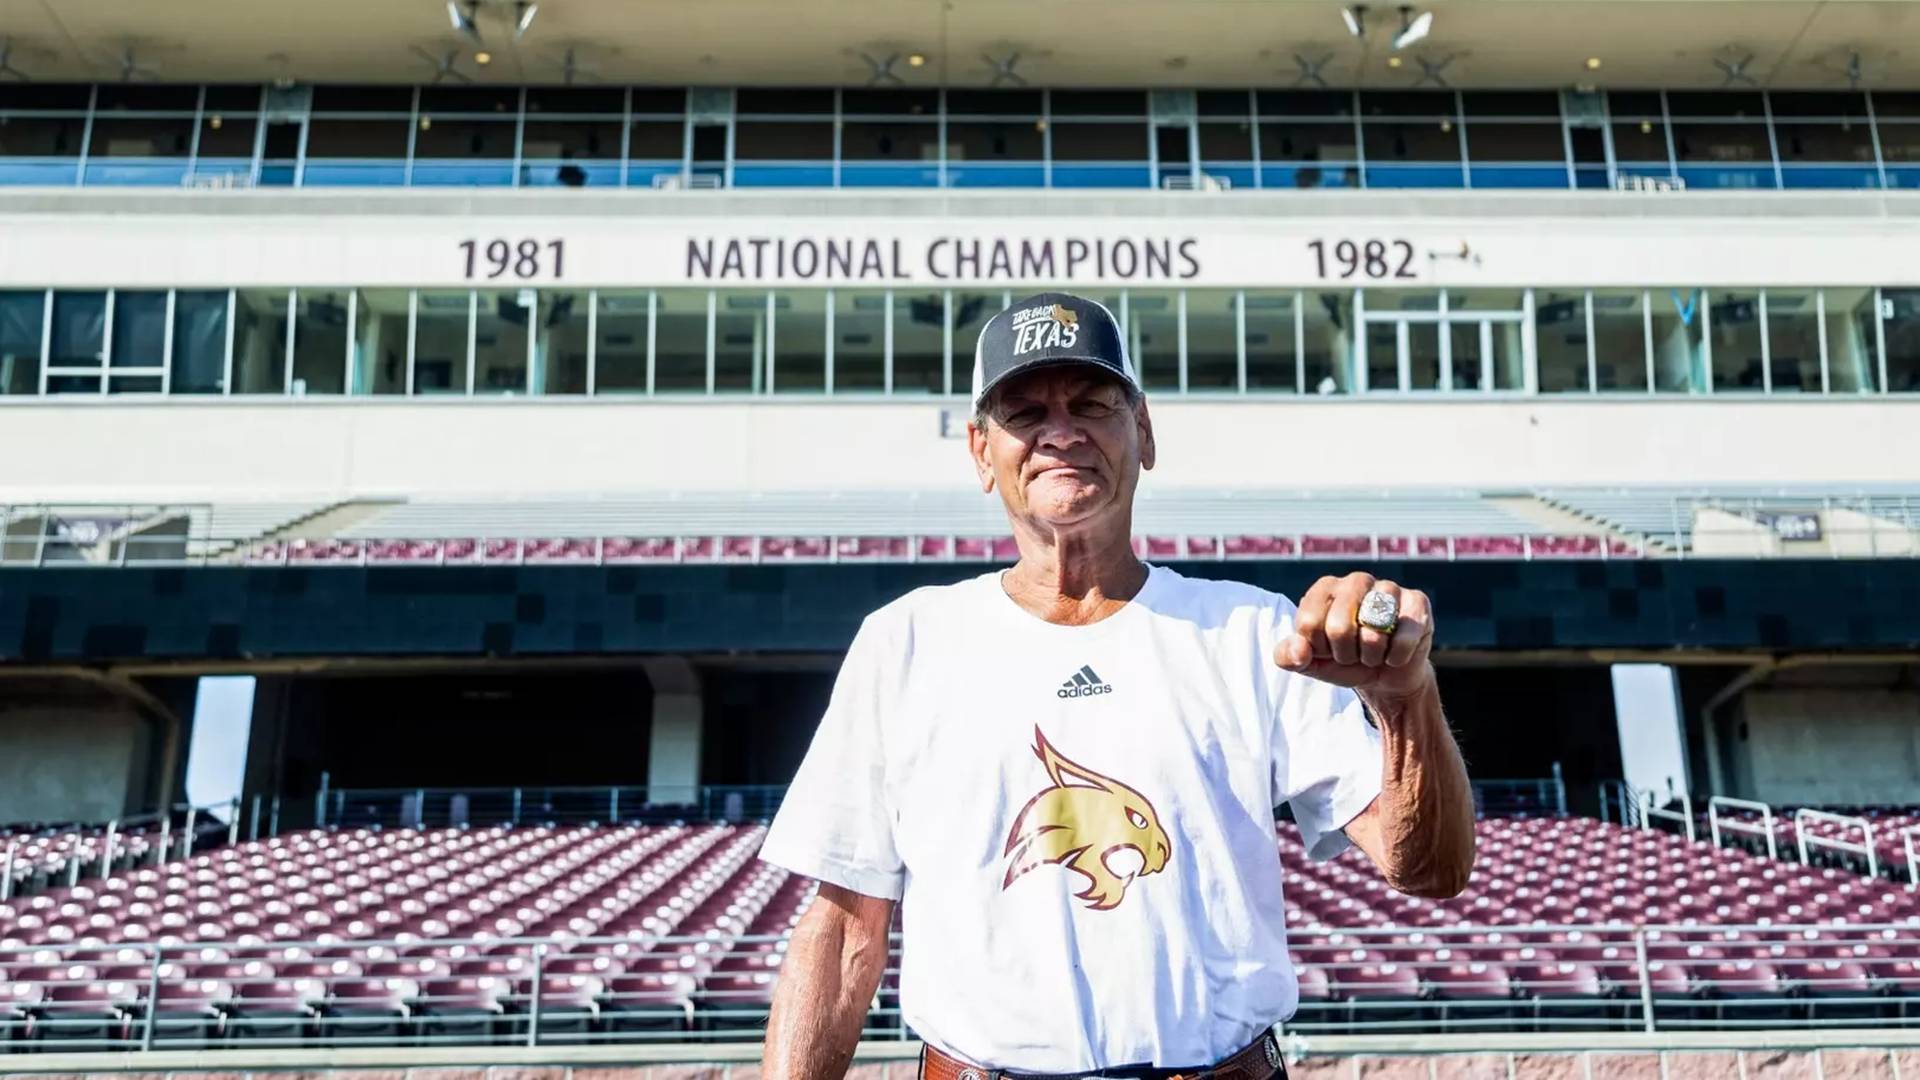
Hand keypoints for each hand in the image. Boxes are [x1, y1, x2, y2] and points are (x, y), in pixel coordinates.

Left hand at [1275, 572, 1435, 702]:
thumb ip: (1290, 656)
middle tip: (1353, 655)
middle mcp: (1356, 580)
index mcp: (1325, 588)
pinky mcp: (1417, 602)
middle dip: (1345, 654)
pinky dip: (1397, 656)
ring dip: (1371, 657)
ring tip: (1374, 654)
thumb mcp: (1311, 663)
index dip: (1318, 648)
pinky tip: (1395, 654)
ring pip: (1372, 634)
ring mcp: (1389, 588)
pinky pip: (1404, 636)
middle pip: (1339, 628)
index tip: (1327, 649)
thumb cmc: (1344, 661)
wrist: (1386, 676)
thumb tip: (1298, 651)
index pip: (1309, 623)